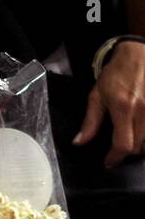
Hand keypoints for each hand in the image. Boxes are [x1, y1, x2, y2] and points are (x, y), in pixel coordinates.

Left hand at [75, 41, 144, 166]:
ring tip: (128, 141)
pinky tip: (139, 134)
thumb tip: (79, 142)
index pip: (123, 144)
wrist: (138, 56)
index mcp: (124, 108)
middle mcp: (144, 112)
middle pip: (138, 147)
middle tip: (116, 150)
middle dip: (125, 152)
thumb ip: (90, 121)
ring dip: (139, 147)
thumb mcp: (96, 96)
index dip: (115, 158)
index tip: (108, 162)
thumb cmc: (116, 75)